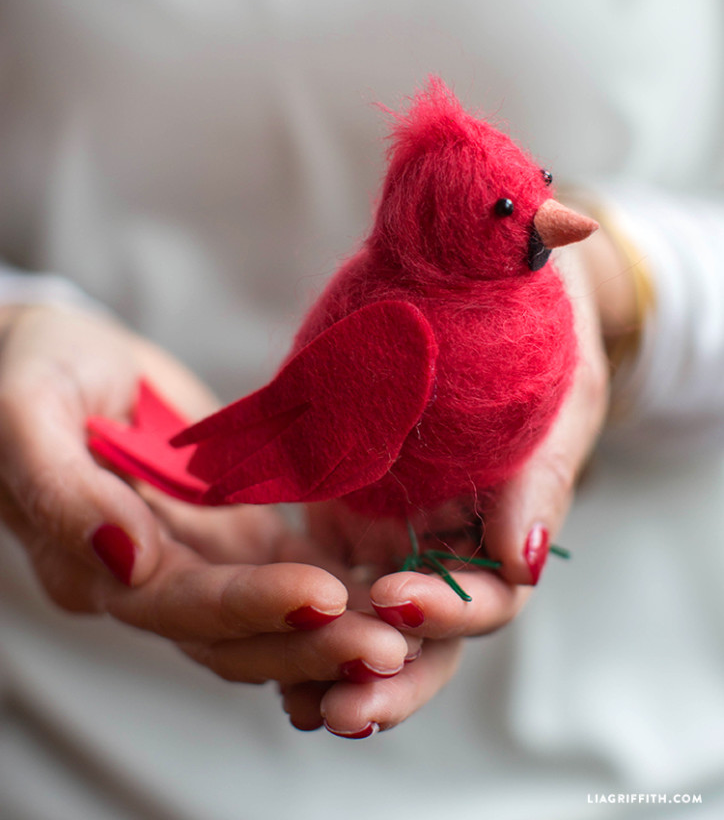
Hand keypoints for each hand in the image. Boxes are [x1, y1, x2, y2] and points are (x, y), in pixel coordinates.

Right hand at [0, 304, 415, 684]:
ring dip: (335, 630)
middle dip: (312, 643)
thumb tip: (122, 559)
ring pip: (269, 618)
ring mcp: (193, 558)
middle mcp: (146, 578)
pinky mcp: (228, 530)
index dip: (252, 605)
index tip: (327, 596)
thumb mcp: (25, 412)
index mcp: (90, 564)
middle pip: (235, 633)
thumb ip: (62, 490)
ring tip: (410, 633)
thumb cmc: (25, 370)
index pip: (179, 604)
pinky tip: (394, 588)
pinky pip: (286, 573)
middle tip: (391, 647)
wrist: (52, 355)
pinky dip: (339, 589)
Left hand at [282, 226, 636, 736]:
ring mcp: (391, 523)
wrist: (489, 282)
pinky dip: (299, 607)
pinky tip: (265, 642)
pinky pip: (318, 562)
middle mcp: (448, 538)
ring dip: (333, 661)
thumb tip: (524, 560)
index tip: (394, 597)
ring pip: (366, 613)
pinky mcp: (341, 496)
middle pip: (424, 631)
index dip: (448, 611)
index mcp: (506, 522)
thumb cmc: (540, 337)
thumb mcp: (558, 397)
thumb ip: (540, 476)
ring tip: (298, 704)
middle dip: (388, 672)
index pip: (488, 596)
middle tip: (343, 708)